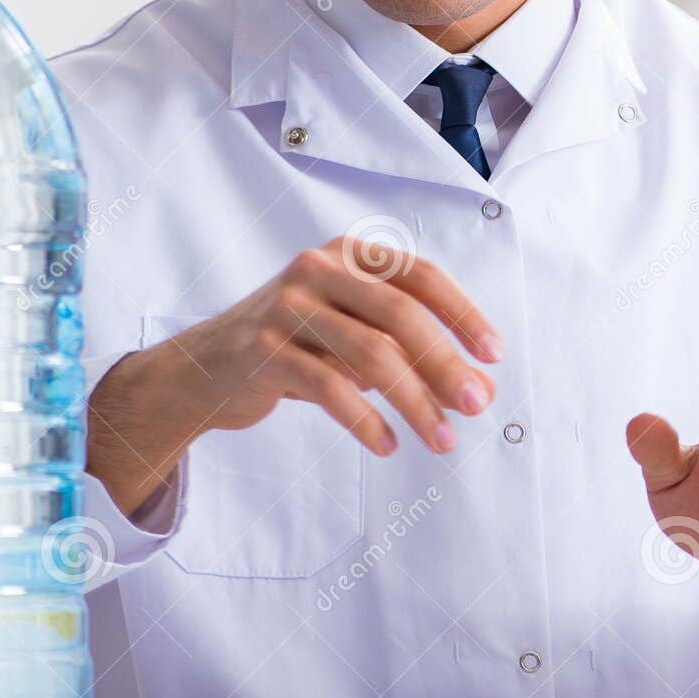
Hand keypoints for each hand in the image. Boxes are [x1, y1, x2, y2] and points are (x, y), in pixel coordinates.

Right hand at [88, 237, 502, 516]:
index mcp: (349, 254)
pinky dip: (366, 420)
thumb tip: (479, 387)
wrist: (205, 369)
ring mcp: (287, 306)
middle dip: (445, 363)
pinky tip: (388, 443)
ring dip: (415, 402)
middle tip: (476, 405)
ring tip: (441, 438)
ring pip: (371, 354)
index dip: (462, 314)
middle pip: (401, 314)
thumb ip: (411, 352)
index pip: (421, 276)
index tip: (493, 355)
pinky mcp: (263, 349)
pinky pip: (330, 388)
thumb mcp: (354, 336)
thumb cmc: (297, 347)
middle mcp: (318, 268)